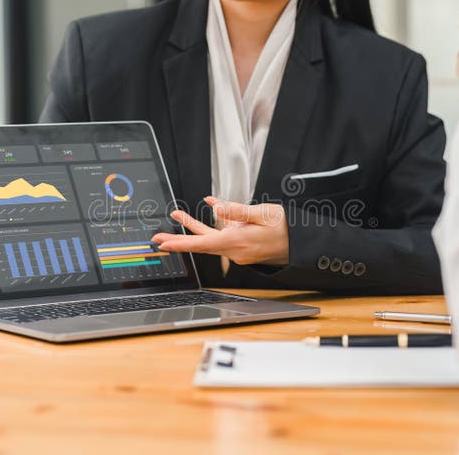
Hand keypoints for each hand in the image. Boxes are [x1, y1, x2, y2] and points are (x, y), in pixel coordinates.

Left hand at [151, 197, 288, 265]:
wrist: (301, 243)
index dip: (180, 244)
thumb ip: (236, 211)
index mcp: (237, 242)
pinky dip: (216, 223)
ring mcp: (238, 250)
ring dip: (194, 227)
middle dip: (178, 240)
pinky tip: (210, 207)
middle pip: (201, 244)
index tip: (163, 244)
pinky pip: (224, 235)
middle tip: (157, 239)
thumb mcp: (262, 213)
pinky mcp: (243, 246)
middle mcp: (235, 249)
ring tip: (176, 216)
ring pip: (211, 238)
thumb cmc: (286, 228)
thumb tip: (215, 207)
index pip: (202, 244)